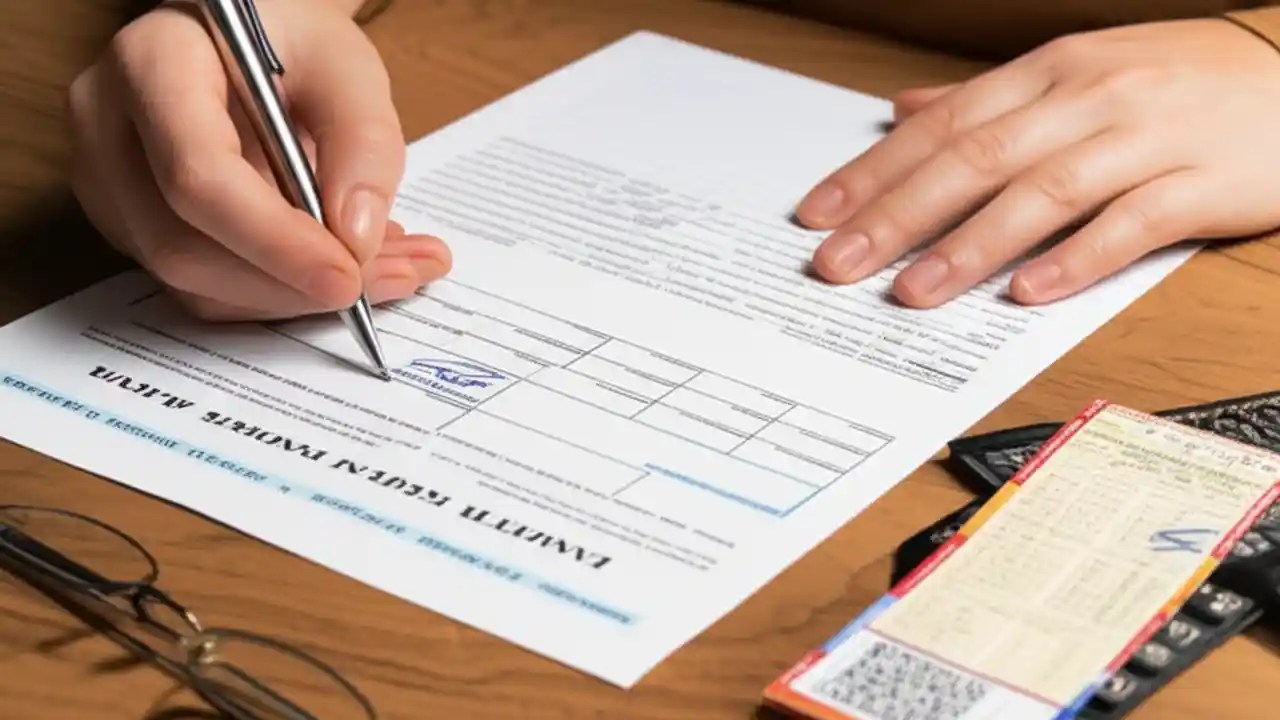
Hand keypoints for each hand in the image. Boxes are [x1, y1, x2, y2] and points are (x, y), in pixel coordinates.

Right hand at [67, 0, 449, 320]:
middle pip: (183, 246)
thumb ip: (363, 142)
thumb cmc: (291, 41)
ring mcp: (108, 186)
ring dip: (296, 297)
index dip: (273, 240)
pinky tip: (343, 270)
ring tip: (390, 271)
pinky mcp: (132, 228)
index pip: (196, 176)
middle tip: (391, 277)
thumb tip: (355, 238)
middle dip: (291, 282)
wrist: (250, 42)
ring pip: (191, 282)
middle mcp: (107, 128)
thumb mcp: (346, 65)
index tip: (346, 275)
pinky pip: (202, 289)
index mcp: (151, 64)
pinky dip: (280, 294)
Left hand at [795, 19, 1279, 306]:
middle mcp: (1091, 97)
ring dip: (970, 245)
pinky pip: (1133, 222)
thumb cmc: (1180, 80)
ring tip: (914, 290)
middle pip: (978, 158)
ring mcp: (1149, 136)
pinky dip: (1077, 257)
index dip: (875, 173)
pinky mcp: (1204, 181)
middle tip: (839, 264)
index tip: (819, 217)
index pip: (944, 125)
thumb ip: (989, 99)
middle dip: (898, 215)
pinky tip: (1028, 292)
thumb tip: (904, 110)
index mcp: (1052, 70)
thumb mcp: (1078, 72)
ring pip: (1044, 190)